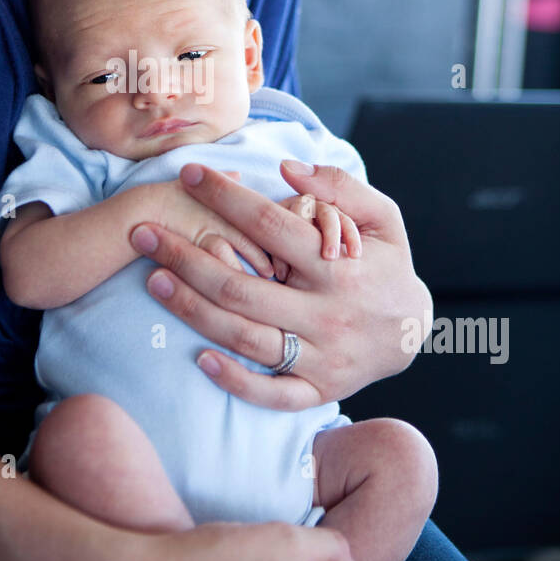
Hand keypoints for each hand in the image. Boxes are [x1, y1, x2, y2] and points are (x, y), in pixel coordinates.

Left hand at [129, 161, 432, 409]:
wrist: (417, 332)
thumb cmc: (388, 265)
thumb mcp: (383, 217)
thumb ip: (340, 186)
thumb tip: (286, 168)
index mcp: (340, 266)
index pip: (270, 224)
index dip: (224, 197)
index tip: (187, 175)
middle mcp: (327, 312)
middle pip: (241, 285)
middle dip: (185, 256)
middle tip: (142, 234)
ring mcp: (322, 356)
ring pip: (244, 336)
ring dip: (192, 309)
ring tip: (153, 280)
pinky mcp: (319, 390)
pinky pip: (270, 392)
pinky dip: (233, 378)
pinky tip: (197, 357)